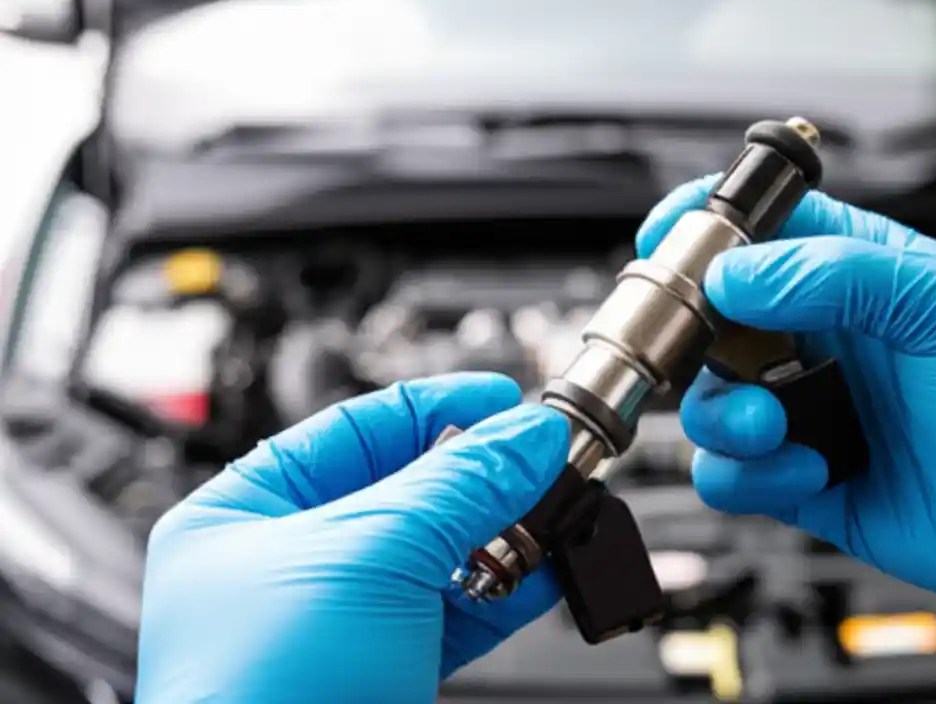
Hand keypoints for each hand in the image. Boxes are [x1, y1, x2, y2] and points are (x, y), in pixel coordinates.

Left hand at [136, 374, 567, 702]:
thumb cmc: (258, 693)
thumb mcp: (373, 553)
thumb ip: (462, 485)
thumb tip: (527, 436)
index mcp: (244, 512)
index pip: (357, 428)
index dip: (439, 408)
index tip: (504, 400)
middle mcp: (289, 562)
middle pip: (409, 490)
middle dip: (482, 477)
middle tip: (543, 459)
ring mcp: (341, 621)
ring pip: (441, 555)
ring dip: (504, 535)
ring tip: (553, 515)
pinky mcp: (387, 668)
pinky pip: (458, 613)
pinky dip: (506, 592)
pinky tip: (544, 573)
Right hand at [638, 176, 935, 644]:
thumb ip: (836, 275)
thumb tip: (734, 274)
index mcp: (862, 276)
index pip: (762, 231)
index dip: (704, 229)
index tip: (666, 242)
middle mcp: (831, 342)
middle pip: (715, 323)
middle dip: (693, 338)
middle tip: (703, 351)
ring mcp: (822, 415)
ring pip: (713, 404)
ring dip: (719, 414)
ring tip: (771, 422)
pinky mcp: (818, 485)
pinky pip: (739, 478)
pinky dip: (747, 477)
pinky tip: (803, 469)